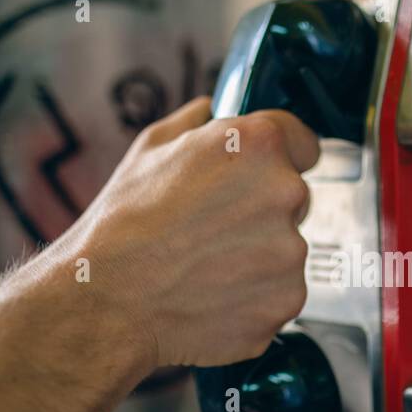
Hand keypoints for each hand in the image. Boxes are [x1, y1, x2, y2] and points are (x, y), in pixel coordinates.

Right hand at [64, 98, 318, 369]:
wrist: (107, 300)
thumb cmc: (122, 224)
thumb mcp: (149, 149)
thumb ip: (194, 123)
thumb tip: (208, 111)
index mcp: (258, 144)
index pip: (304, 143)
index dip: (281, 158)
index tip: (259, 175)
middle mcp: (285, 192)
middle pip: (294, 199)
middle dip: (262, 211)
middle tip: (212, 228)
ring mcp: (291, 251)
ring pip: (287, 250)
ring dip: (259, 257)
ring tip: (206, 264)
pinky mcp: (287, 300)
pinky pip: (280, 292)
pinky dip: (255, 298)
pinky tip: (214, 294)